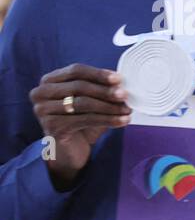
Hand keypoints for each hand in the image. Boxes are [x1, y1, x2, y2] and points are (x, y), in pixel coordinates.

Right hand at [29, 64, 130, 188]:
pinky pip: (85, 120)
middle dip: (105, 91)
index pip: (75, 71)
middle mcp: (40, 93)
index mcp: (48, 80)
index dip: (98, 74)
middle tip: (125, 95)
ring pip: (83, 103)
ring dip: (109, 106)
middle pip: (79, 86)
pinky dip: (107, 120)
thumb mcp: (90, 100)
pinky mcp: (51, 126)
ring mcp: (42, 110)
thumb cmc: (81, 120)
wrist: (70, 148)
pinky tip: (122, 121)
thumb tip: (122, 83)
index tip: (119, 79)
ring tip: (127, 110)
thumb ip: (100, 89)